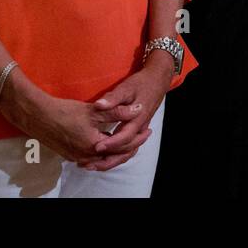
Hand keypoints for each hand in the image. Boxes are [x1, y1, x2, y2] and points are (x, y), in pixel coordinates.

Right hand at [9, 93, 131, 166]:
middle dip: (130, 146)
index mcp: (94, 146)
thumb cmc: (65, 111)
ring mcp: (77, 158)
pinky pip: (93, 158)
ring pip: (104, 159)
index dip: (137, 138)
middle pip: (115, 155)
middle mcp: (86, 156)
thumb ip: (118, 111)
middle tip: (143, 136)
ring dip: (117, 150)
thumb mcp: (94, 110)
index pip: (123, 146)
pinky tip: (109, 143)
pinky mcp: (70, 155)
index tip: (148, 130)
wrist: (38, 116)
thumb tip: (139, 109)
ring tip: (129, 140)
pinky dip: (105, 152)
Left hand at [79, 56, 170, 170]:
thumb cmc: (141, 84)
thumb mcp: (126, 87)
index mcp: (137, 118)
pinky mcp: (138, 130)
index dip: (111, 143)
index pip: (125, 136)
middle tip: (91, 164)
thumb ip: (113, 97)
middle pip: (127, 150)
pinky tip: (105, 156)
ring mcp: (140, 130)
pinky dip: (118, 154)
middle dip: (109, 159)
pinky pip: (129, 146)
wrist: (157, 81)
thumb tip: (99, 105)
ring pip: (129, 151)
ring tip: (95, 166)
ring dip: (113, 160)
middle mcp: (140, 128)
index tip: (96, 148)